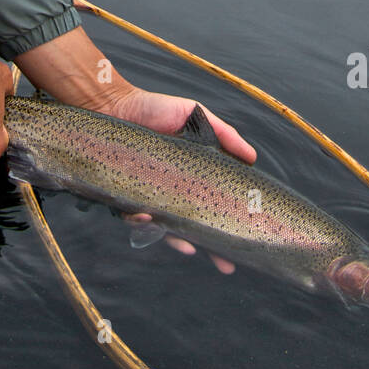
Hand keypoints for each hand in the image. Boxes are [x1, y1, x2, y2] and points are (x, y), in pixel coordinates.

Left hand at [95, 84, 255, 274]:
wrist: (115, 103)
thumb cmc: (155, 109)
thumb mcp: (196, 116)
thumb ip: (225, 135)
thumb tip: (253, 158)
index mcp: (191, 176)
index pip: (212, 205)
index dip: (227, 225)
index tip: (243, 243)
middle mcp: (172, 190)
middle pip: (193, 227)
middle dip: (210, 249)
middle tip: (225, 265)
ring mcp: (150, 195)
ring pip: (164, 228)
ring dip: (176, 240)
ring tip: (187, 247)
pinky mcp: (126, 196)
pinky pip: (134, 217)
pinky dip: (141, 222)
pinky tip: (148, 219)